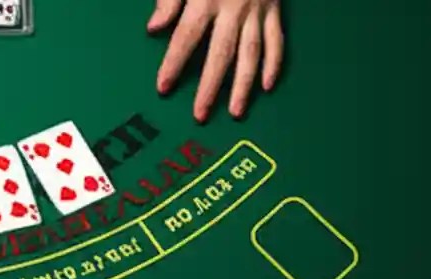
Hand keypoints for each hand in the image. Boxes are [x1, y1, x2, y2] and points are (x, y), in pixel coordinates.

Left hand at [147, 0, 283, 121]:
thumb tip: (154, 27)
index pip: (186, 38)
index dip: (173, 64)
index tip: (163, 88)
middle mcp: (234, 7)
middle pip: (221, 54)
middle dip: (209, 87)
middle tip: (200, 115)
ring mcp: (258, 9)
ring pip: (251, 53)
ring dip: (243, 85)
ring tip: (235, 111)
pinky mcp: (275, 7)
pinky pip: (277, 39)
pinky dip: (274, 63)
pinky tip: (267, 86)